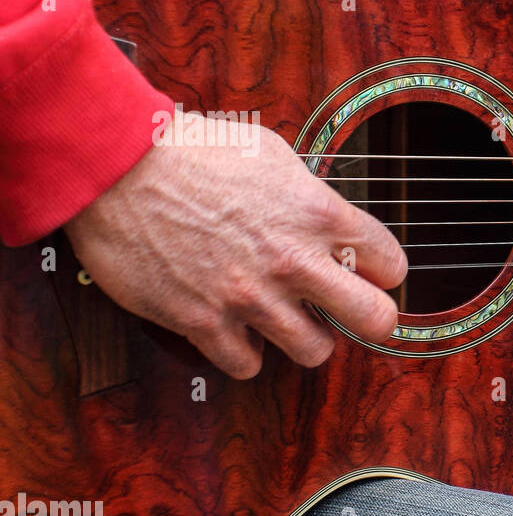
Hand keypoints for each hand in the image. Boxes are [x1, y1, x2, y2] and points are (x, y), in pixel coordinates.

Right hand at [65, 114, 407, 378]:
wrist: (119, 165)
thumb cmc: (192, 150)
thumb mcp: (273, 155)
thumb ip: (310, 197)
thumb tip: (329, 222)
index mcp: (318, 215)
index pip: (390, 263)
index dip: (382, 271)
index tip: (369, 274)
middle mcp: (293, 261)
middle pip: (375, 319)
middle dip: (371, 318)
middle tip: (353, 314)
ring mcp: (250, 296)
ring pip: (315, 352)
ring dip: (305, 339)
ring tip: (289, 321)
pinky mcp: (203, 321)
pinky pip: (247, 365)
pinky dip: (244, 353)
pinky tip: (238, 330)